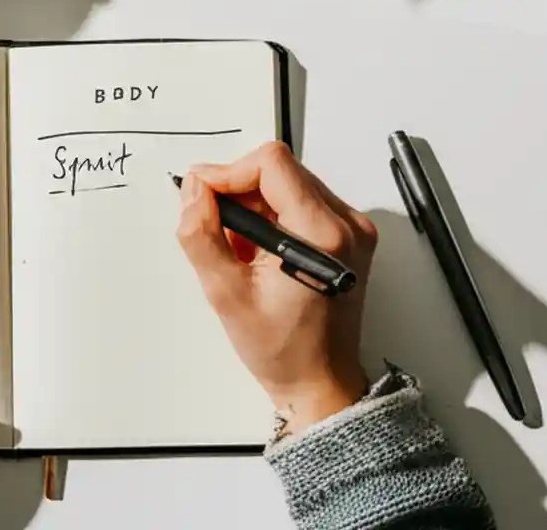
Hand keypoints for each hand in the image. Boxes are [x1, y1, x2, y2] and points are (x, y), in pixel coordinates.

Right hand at [176, 142, 377, 434]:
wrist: (321, 381)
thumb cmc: (281, 349)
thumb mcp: (225, 294)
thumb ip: (201, 235)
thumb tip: (193, 189)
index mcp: (322, 234)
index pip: (271, 164)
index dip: (227, 173)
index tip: (201, 198)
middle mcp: (347, 223)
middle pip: (280, 170)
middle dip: (237, 192)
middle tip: (216, 231)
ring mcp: (353, 228)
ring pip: (288, 182)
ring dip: (253, 205)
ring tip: (239, 250)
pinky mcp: (349, 235)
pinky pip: (301, 201)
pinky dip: (272, 216)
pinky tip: (259, 252)